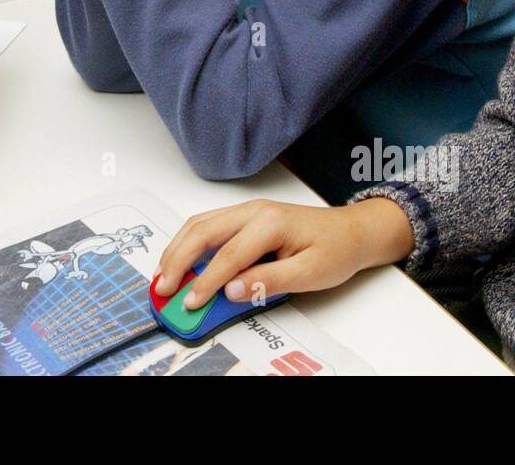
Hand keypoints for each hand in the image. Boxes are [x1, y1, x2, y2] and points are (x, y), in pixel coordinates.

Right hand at [153, 198, 415, 308]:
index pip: (228, 256)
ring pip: (199, 224)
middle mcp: (252, 210)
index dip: (206, 282)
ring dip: (177, 249)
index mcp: (269, 223)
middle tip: (163, 289)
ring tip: (163, 275)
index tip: (191, 303)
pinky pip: (207, 224)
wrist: (351, 231)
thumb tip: (231, 289)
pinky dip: (188, 242)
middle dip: (178, 261)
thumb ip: (269, 281)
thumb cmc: (335, 250)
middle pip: (202, 232)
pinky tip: (180, 259)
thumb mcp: (309, 273)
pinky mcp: (244, 217)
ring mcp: (246, 210)